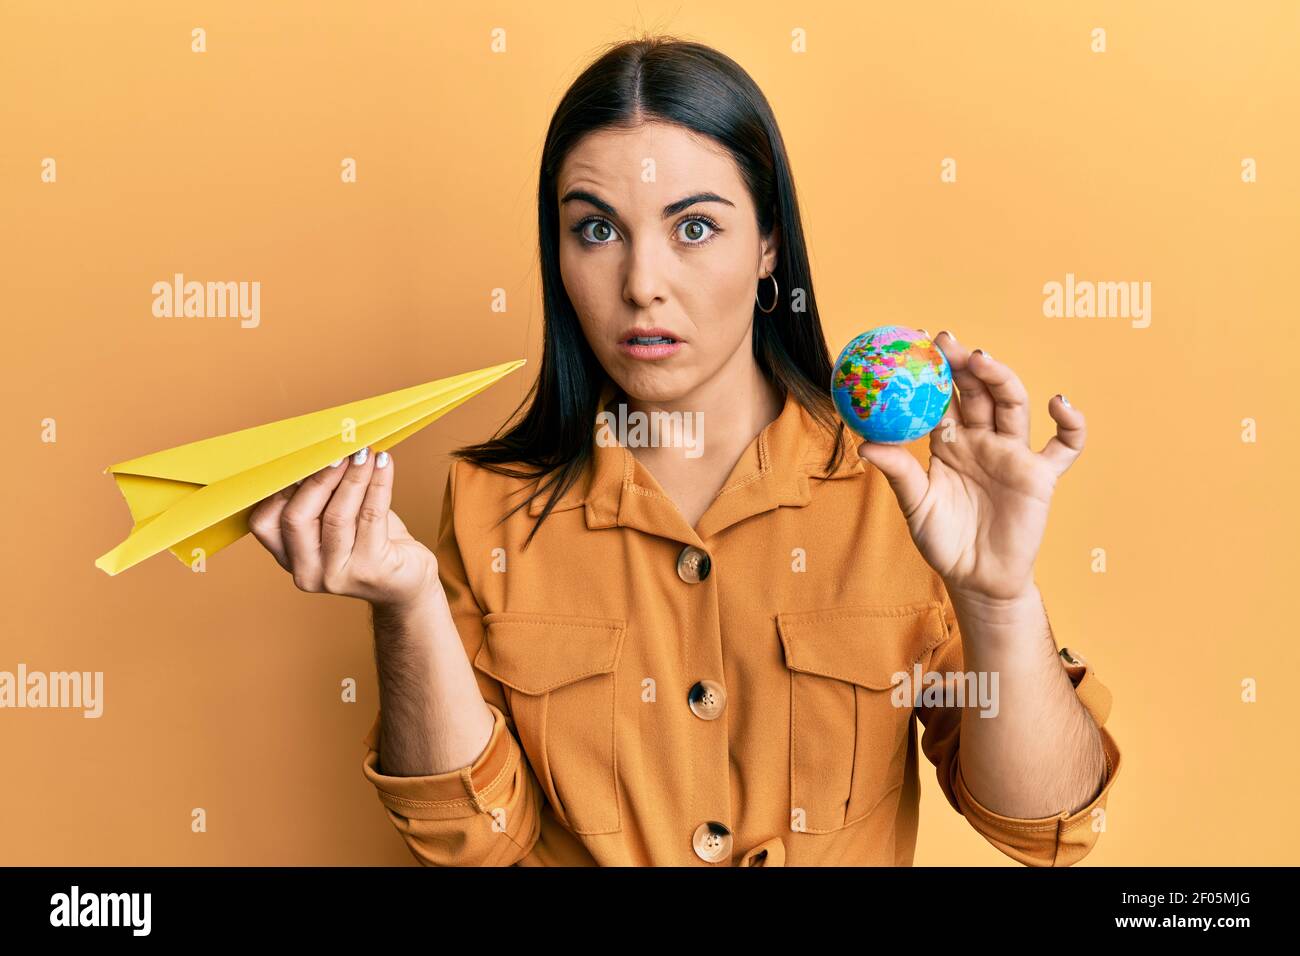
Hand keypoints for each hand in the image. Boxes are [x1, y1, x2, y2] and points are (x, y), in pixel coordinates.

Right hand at [247, 447, 437, 612]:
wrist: (407, 581)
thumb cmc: (369, 542)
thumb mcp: (336, 519)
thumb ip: (321, 495)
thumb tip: (321, 446)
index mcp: (288, 557)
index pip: (265, 521)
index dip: (282, 485)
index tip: (304, 454)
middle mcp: (306, 572)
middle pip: (297, 518)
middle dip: (319, 477)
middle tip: (339, 450)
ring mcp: (337, 576)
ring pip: (336, 515)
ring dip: (352, 476)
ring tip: (365, 452)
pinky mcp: (371, 570)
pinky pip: (371, 516)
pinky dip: (378, 483)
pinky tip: (384, 463)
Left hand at [854, 330, 1084, 602]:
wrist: (977, 579)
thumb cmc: (943, 541)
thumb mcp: (917, 506)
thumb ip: (899, 473)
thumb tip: (866, 444)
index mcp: (948, 443)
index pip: (941, 397)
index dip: (931, 370)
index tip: (913, 341)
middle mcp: (981, 440)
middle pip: (977, 391)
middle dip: (963, 363)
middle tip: (946, 341)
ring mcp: (1012, 454)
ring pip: (1012, 405)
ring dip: (1001, 378)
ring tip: (982, 360)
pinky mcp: (1040, 476)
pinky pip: (1064, 446)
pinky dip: (1071, 423)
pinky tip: (1059, 403)